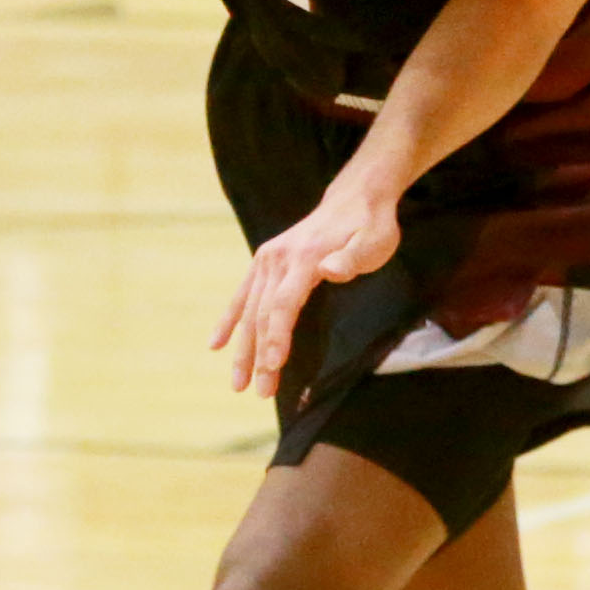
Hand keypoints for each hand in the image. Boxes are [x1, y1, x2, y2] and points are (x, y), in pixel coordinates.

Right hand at [215, 175, 399, 398]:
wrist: (355, 197)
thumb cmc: (370, 226)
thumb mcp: (373, 241)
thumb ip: (352, 258)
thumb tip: (330, 270)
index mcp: (302, 258)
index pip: (283, 305)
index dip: (276, 337)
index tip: (272, 367)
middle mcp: (277, 259)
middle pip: (262, 314)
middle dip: (258, 355)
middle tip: (260, 391)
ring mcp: (267, 260)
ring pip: (249, 310)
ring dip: (242, 349)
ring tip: (238, 384)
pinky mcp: (264, 263)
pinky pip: (241, 296)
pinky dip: (228, 321)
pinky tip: (216, 345)